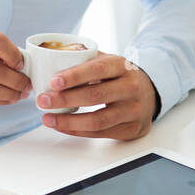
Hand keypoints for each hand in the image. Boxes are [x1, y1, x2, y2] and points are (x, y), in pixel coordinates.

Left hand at [34, 53, 157, 140]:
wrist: (150, 93)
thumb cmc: (120, 76)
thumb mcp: (109, 62)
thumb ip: (86, 60)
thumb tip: (50, 62)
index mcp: (122, 66)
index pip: (97, 69)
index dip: (74, 76)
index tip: (53, 81)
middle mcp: (131, 88)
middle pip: (95, 96)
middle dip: (65, 99)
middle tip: (43, 100)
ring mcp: (133, 110)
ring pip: (98, 120)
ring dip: (68, 121)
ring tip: (47, 118)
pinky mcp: (131, 129)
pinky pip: (100, 133)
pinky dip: (77, 131)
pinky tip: (62, 126)